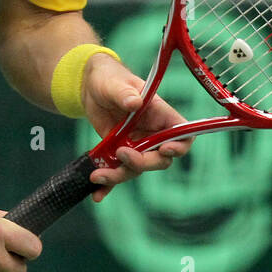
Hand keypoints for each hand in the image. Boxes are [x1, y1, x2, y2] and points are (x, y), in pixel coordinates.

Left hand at [81, 52, 191, 201]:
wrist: (90, 87)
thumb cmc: (109, 78)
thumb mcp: (114, 83)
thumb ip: (124, 93)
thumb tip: (134, 103)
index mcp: (160, 114)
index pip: (182, 133)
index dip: (179, 146)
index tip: (164, 150)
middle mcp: (151, 133)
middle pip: (159, 159)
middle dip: (142, 163)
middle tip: (121, 154)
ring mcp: (135, 145)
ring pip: (136, 169)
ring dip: (118, 176)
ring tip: (97, 175)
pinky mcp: (118, 152)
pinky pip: (118, 172)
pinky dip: (109, 185)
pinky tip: (97, 193)